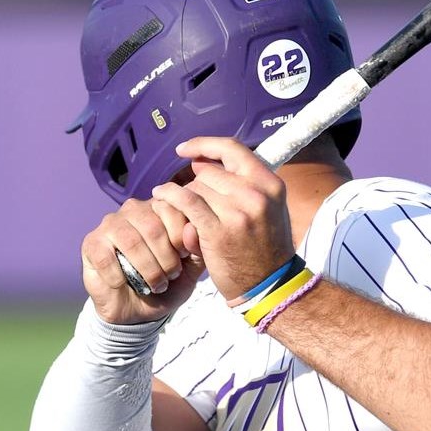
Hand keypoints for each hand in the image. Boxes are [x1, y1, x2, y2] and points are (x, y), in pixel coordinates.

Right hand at [80, 198, 202, 324]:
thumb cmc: (166, 283)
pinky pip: (106, 257)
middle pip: (153, 227)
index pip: (172, 209)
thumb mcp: (191, 268)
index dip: (181, 237)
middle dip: (166, 259)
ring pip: (131, 241)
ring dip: (147, 270)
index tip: (184, 258)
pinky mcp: (92, 243)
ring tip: (155, 284)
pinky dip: (120, 277)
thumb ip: (198, 246)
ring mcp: (110, 224)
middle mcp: (133, 210)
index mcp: (159, 208)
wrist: (139, 310)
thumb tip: (193, 229)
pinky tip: (125, 284)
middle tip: (170, 276)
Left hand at [152, 137, 294, 296]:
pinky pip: (186, 202)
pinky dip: (169, 196)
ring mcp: (237, 212)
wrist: (270, 285)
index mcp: (270, 184)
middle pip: (209, 171)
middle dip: (196, 183)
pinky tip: (160, 196)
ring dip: (184, 196)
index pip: (233, 149)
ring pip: (196, 187)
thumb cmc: (264, 248)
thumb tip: (201, 164)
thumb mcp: (268, 209)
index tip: (186, 149)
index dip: (205, 145)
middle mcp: (256, 194)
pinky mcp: (217, 230)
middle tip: (192, 200)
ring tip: (177, 206)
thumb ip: (243, 185)